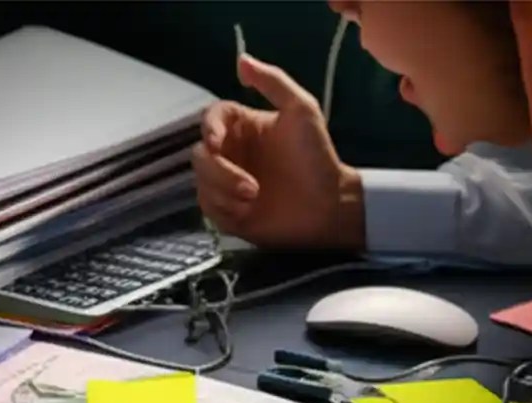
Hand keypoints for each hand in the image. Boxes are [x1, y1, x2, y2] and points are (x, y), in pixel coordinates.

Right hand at [192, 55, 364, 249]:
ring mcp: (228, 183)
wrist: (330, 204)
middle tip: (251, 188)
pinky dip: (223, 209)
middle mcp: (231, 153)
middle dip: (220, 171)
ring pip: (201, 181)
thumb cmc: (317, 156)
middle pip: (200, 154)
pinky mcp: (229, 211)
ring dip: (223, 191)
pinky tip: (247, 212)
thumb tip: (242, 60)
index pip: (211, 119)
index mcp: (242, 127)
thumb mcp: (302, 110)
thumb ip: (274, 82)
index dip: (209, 128)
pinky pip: (208, 207)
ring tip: (253, 199)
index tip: (218, 143)